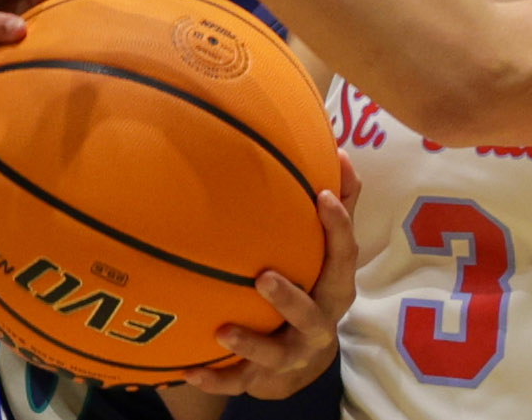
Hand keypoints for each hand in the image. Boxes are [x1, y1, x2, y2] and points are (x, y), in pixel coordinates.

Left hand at [183, 152, 361, 399]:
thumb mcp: (328, 249)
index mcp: (335, 288)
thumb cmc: (314, 282)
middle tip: (263, 277)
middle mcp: (318, 323)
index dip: (338, 227)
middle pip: (312, 315)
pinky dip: (216, 376)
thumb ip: (338, 203)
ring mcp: (291, 353)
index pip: (343, 257)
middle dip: (290, 300)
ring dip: (251, 343)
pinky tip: (188, 369)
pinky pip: (239, 380)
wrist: (302, 355)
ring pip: (276, 354)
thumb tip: (339, 151)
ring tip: (222, 330)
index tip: (321, 196)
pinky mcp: (264, 375)